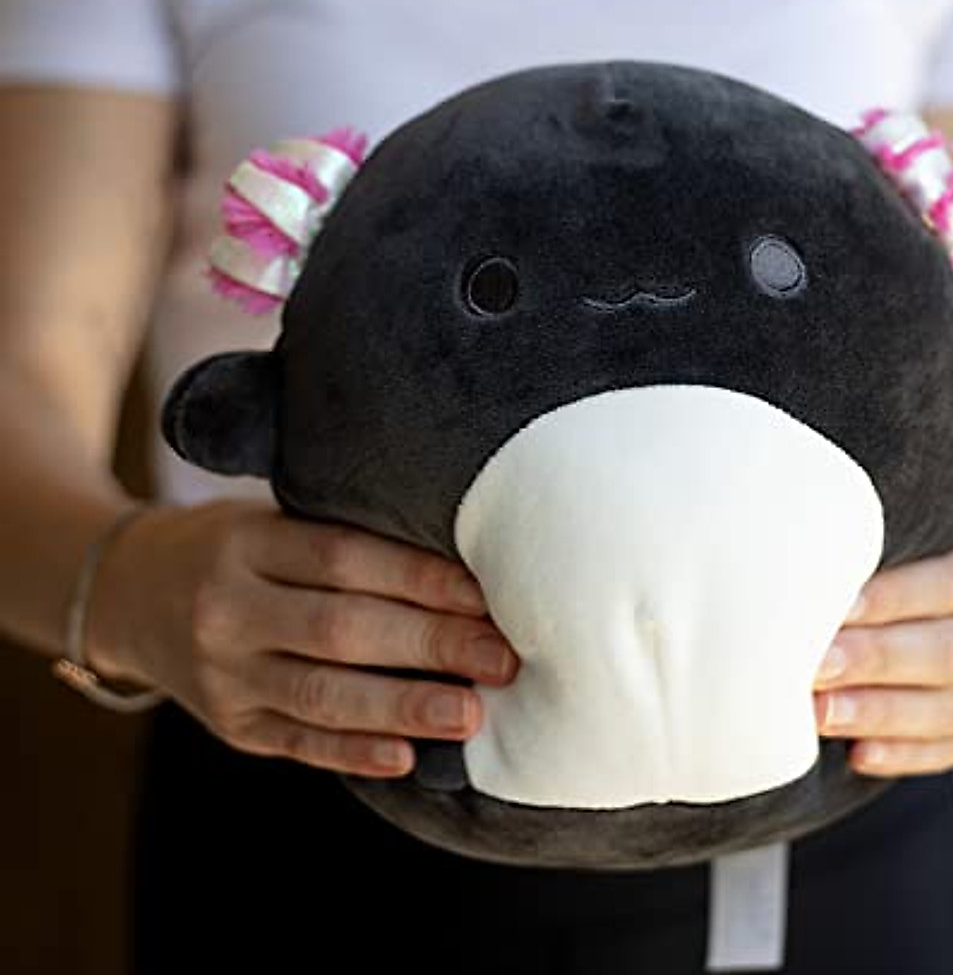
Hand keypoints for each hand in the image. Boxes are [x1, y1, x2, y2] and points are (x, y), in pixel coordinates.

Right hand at [88, 501, 518, 777]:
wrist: (129, 593)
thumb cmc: (235, 545)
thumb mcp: (271, 517)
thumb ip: (343, 535)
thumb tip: (460, 561)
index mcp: (247, 543)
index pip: (344, 559)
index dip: (419, 578)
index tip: (486, 594)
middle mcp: (227, 608)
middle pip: (341, 629)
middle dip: (431, 644)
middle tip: (502, 657)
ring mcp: (223, 675)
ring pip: (322, 695)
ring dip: (404, 706)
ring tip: (471, 712)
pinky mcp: (229, 725)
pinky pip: (297, 743)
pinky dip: (353, 753)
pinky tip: (406, 757)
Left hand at [813, 505, 952, 776]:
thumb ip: (914, 540)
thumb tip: (828, 552)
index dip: (896, 597)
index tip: (840, 607)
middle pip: (950, 652)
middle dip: (878, 661)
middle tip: (816, 666)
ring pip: (952, 708)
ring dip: (882, 715)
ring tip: (822, 713)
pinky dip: (905, 755)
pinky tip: (857, 754)